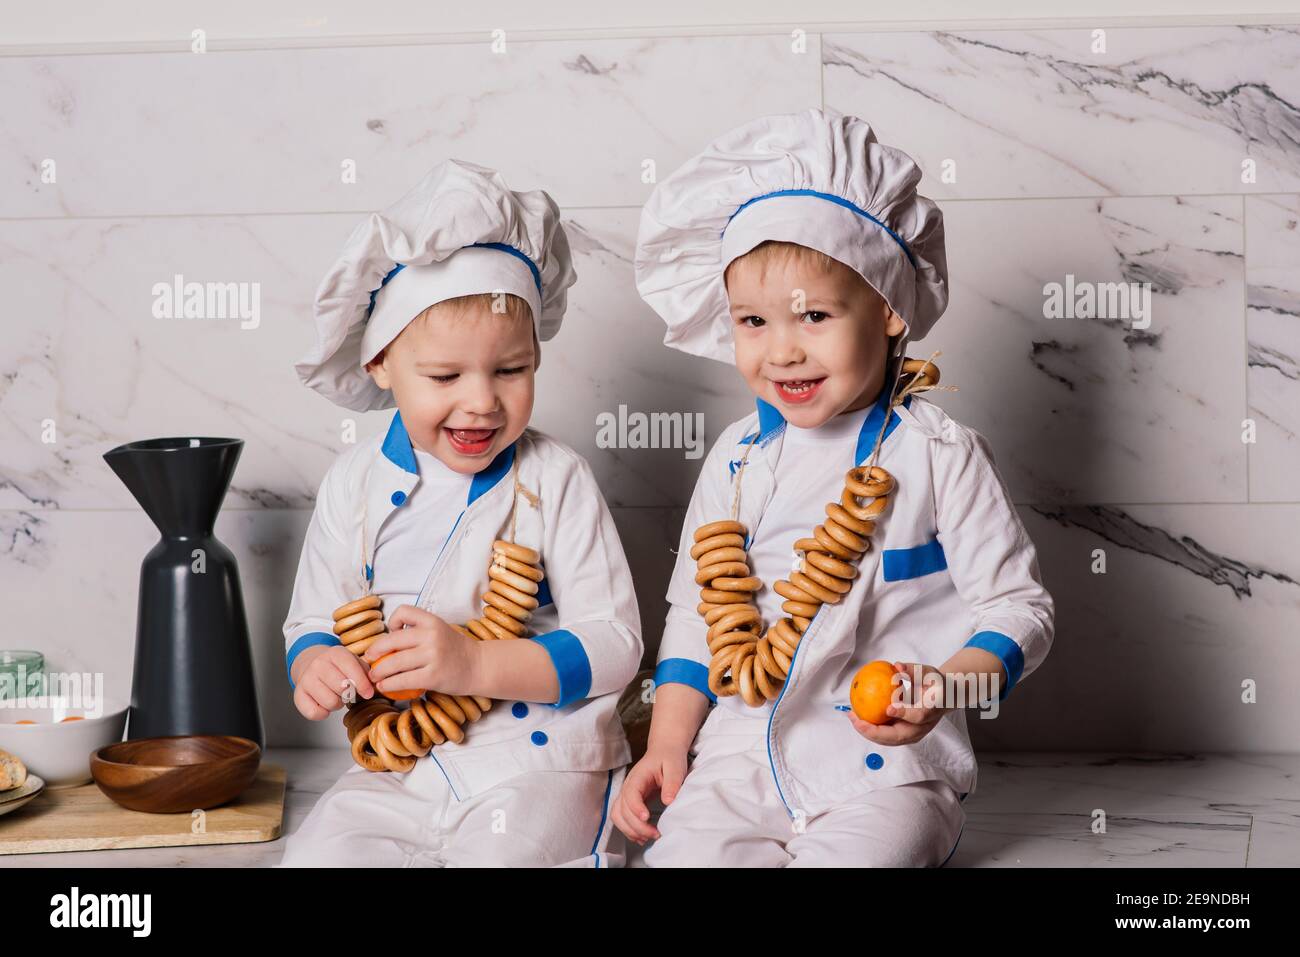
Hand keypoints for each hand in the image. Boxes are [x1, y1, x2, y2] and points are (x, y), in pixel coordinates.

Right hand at [292, 645, 374, 719]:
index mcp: (336, 653)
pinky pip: (314, 713)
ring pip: (330, 702)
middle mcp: (318, 664)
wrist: (311, 665)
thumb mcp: (354, 662)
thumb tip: (373, 686)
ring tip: (335, 696)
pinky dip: (323, 714)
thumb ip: (366, 672)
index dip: (363, 685)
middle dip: (349, 695)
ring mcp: (306, 678)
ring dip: (337, 704)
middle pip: (342, 688)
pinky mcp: (298, 694)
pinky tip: (324, 704)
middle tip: (347, 692)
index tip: (368, 694)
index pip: (352, 669)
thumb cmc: (338, 668)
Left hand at [361, 604, 480, 696]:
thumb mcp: (439, 631)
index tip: (390, 633)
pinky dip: (389, 685)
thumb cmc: (456, 650)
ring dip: (378, 672)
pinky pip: (402, 680)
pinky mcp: (433, 676)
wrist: (479, 667)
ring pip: (394, 662)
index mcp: (432, 621)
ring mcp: (432, 656)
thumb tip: (386, 643)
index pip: (403, 612)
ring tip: (374, 677)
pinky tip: (385, 687)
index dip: (391, 622)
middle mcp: (432, 635)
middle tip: (369, 659)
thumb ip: (418, 633)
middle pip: (391, 640)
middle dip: (374, 651)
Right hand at [611, 745, 688, 844]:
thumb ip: (672, 783)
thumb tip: (668, 801)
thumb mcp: (675, 767)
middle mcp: (628, 786)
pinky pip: (622, 818)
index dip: (635, 807)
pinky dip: (629, 830)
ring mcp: (627, 794)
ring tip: (648, 838)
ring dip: (630, 830)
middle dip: (636, 825)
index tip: (647, 817)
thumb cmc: (669, 758)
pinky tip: (642, 837)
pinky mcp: (630, 801)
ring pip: (617, 816)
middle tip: (655, 833)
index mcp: (638, 776)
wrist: (664, 751)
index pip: (630, 793)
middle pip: (622, 809)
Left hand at [848, 660, 950, 745]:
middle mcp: (922, 728)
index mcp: (931, 712)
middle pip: (898, 737)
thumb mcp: (929, 673)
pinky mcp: (904, 734)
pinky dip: (870, 728)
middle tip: (857, 720)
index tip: (888, 708)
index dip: (903, 714)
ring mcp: (912, 734)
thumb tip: (897, 666)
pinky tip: (856, 715)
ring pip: (889, 739)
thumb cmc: (935, 684)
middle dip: (874, 732)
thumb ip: (914, 671)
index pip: (918, 716)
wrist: (943, 698)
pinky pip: (885, 734)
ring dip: (868, 731)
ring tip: (852, 717)